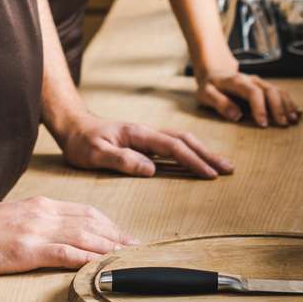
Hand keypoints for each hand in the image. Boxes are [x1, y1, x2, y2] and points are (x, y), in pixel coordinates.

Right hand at [0, 194, 137, 275]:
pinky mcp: (27, 249)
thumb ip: (40, 221)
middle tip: (140, 249)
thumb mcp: (16, 217)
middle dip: (118, 236)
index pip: (86, 212)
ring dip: (111, 247)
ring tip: (131, 258)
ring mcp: (36, 230)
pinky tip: (101, 265)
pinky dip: (87, 259)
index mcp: (42, 205)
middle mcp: (43, 213)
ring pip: (84, 236)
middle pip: (91, 222)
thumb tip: (63, 234)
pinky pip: (64, 253)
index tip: (127, 237)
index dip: (111, 225)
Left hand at [58, 112, 233, 179]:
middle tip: (229, 168)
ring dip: (202, 151)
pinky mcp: (145, 142)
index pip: (172, 146)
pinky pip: (173, 145)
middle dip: (207, 153)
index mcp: (138, 134)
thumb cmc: (82, 143)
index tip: (211, 174)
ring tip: (221, 165)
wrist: (73, 127)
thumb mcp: (96, 154)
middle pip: (184, 139)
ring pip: (181, 140)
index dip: (193, 160)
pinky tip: (197, 160)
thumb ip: (122, 160)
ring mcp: (147, 136)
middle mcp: (146, 132)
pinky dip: (190, 151)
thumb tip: (152, 169)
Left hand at [195, 62, 301, 128]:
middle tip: (282, 125)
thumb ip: (219, 103)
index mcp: (236, 82)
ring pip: (278, 90)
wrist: (215, 71)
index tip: (264, 124)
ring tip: (293, 120)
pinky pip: (281, 92)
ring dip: (286, 105)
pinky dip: (289, 102)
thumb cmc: (209, 86)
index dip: (260, 107)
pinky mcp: (264, 87)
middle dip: (278, 107)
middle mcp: (251, 80)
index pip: (253, 92)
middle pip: (270, 90)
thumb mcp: (205, 94)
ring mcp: (260, 83)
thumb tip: (237, 116)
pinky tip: (297, 113)